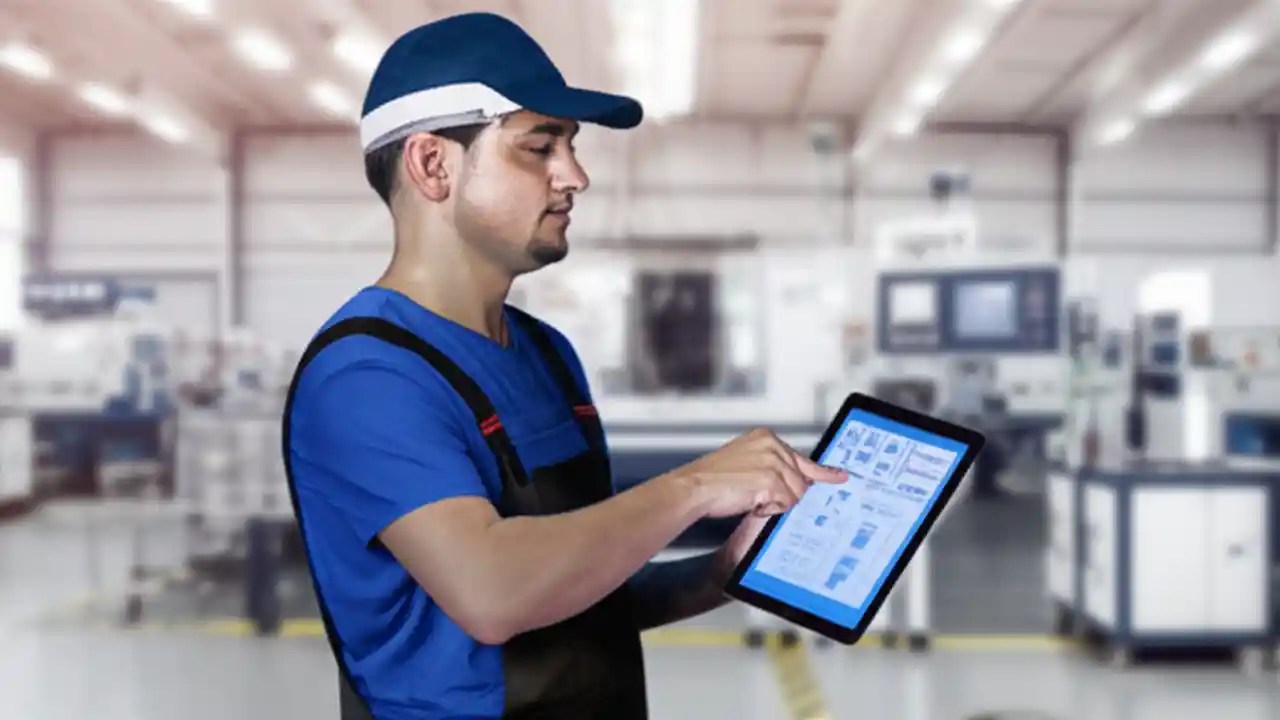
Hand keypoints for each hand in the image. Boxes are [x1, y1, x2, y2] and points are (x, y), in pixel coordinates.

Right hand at [670, 428, 846, 519]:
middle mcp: (771, 445)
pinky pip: (785, 502)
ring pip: (796, 493)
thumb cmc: (713, 480)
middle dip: (784, 495)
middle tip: (758, 497)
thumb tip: (798, 482)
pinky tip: (750, 502)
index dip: (821, 472)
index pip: (801, 458)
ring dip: (775, 503)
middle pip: (800, 480)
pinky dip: (769, 509)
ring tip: (749, 497)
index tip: (840, 476)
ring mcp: (772, 461)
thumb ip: (771, 466)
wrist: (693, 487)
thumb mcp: (746, 463)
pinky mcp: (771, 478)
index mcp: (765, 438)